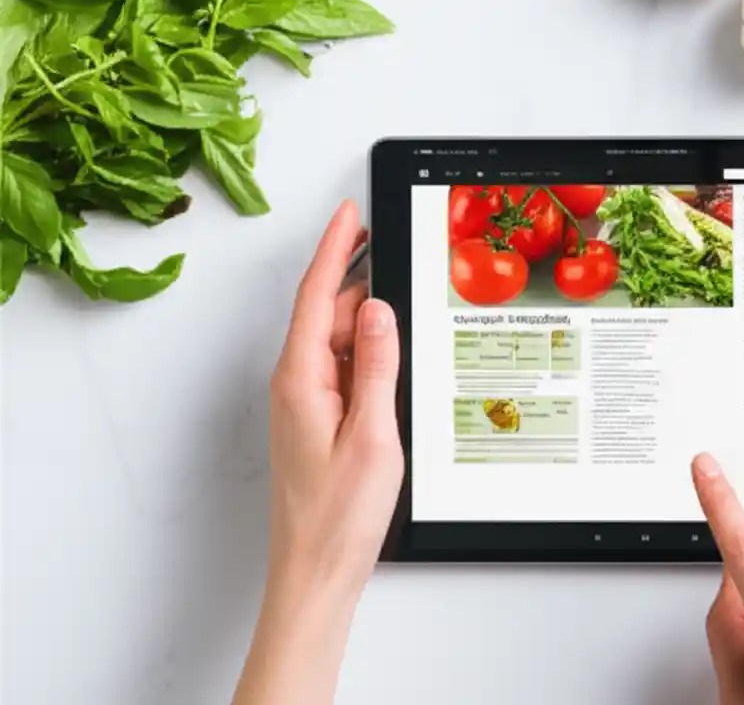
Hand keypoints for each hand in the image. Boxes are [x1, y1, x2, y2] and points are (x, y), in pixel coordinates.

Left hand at [233, 201, 402, 704]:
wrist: (315, 572)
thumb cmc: (338, 517)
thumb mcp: (372, 434)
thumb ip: (375, 365)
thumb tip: (376, 308)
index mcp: (300, 379)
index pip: (315, 295)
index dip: (335, 248)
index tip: (350, 213)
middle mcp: (295, 385)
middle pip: (327, 314)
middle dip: (360, 282)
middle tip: (397, 256)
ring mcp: (305, 404)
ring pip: (336, 343)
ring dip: (367, 325)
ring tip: (407, 319)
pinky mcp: (317, 422)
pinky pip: (341, 372)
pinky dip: (367, 358)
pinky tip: (395, 363)